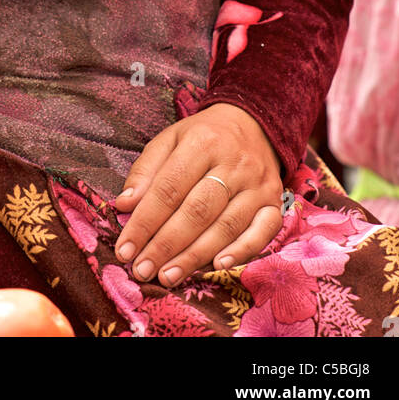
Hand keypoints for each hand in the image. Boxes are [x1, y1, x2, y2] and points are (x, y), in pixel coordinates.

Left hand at [113, 103, 283, 286]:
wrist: (254, 123)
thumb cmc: (203, 136)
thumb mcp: (170, 139)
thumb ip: (145, 170)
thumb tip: (123, 205)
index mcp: (201, 142)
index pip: (168, 188)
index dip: (144, 222)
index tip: (125, 249)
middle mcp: (233, 163)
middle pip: (196, 211)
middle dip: (166, 245)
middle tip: (143, 269)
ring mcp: (257, 184)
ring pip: (225, 226)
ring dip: (194, 256)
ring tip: (168, 276)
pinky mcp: (274, 201)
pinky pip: (263, 231)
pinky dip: (242, 251)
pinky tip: (218, 267)